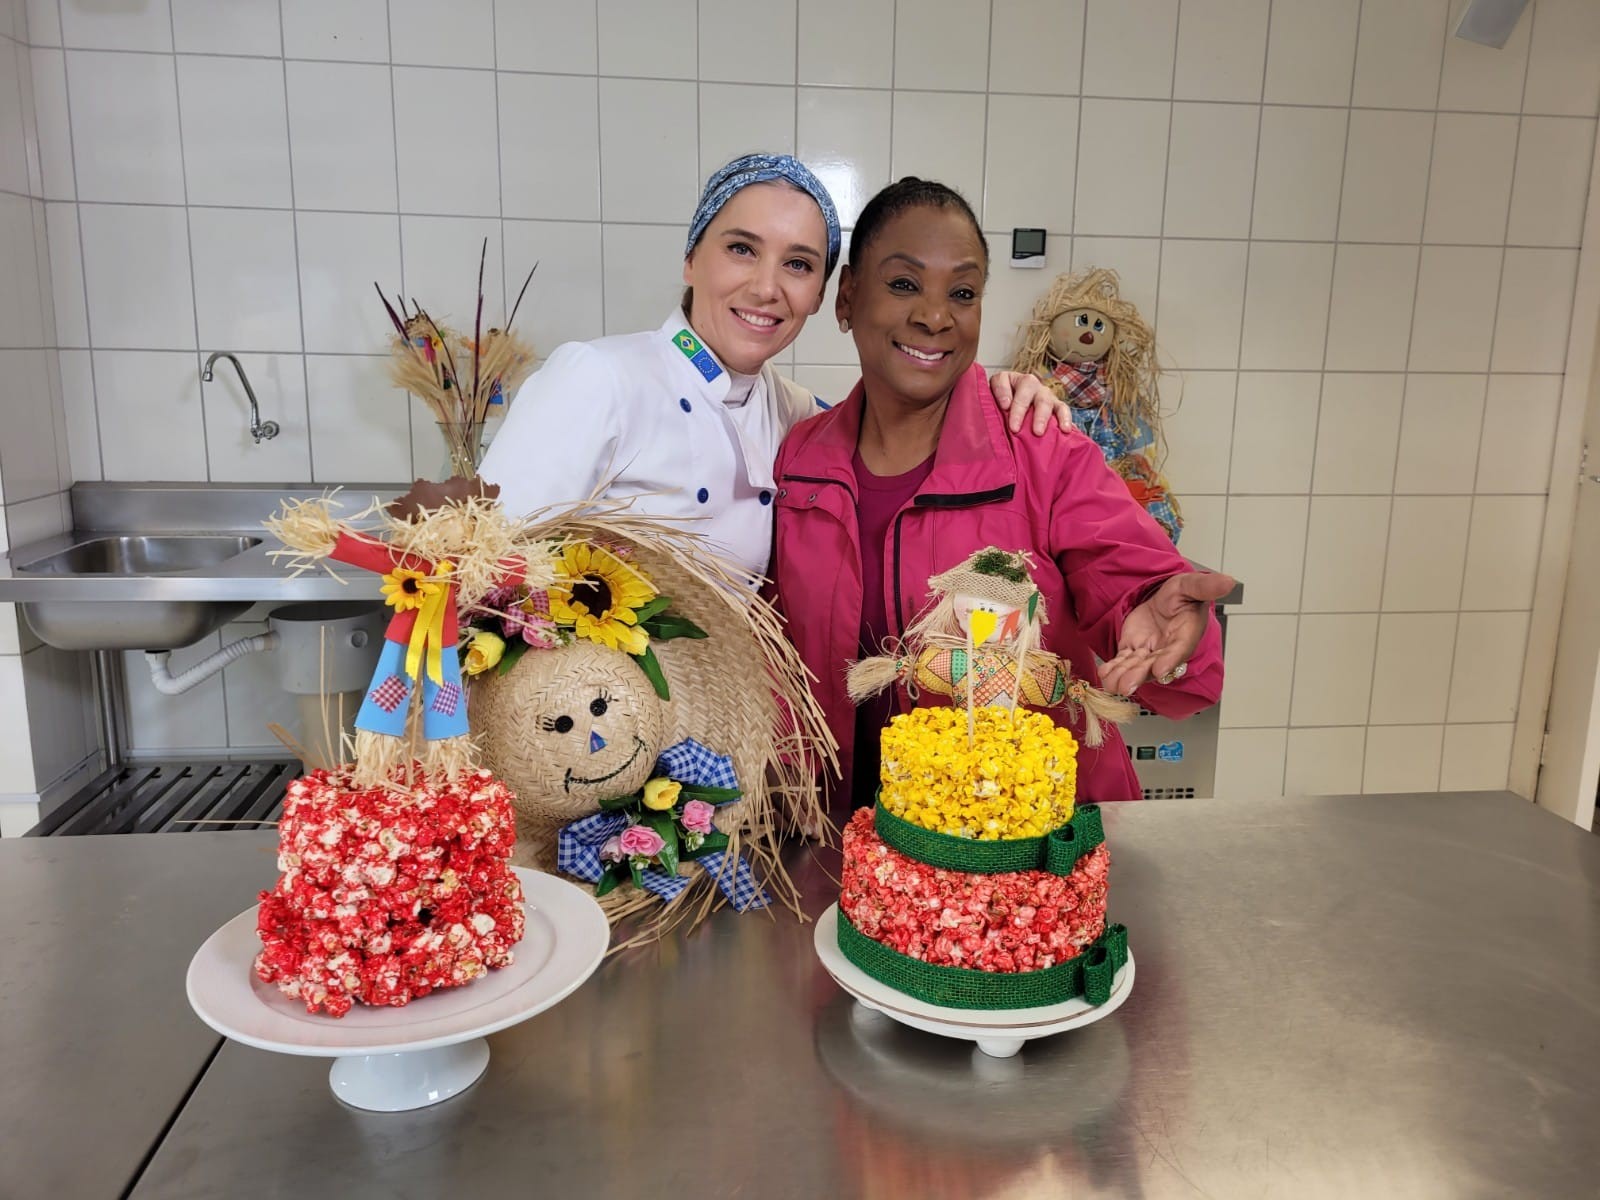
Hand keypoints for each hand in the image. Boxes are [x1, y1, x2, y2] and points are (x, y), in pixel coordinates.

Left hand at [990, 370, 1073, 435]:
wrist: (1016, 407)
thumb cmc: (1003, 404)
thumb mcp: (992, 398)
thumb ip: (992, 399)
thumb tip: (1004, 406)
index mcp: (1010, 379)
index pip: (1004, 380)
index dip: (1003, 392)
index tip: (1003, 407)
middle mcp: (1030, 383)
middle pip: (1028, 389)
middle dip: (1021, 409)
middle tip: (1015, 428)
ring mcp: (1044, 394)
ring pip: (1046, 400)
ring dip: (1042, 417)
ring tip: (1038, 432)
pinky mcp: (1056, 405)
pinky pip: (1062, 409)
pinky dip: (1065, 419)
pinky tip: (1065, 430)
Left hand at [1099, 571, 1235, 695]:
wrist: (1164, 598)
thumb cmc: (1182, 595)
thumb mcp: (1191, 585)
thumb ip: (1205, 587)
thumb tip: (1230, 582)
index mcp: (1185, 636)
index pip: (1178, 651)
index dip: (1169, 660)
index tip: (1159, 670)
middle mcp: (1167, 649)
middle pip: (1153, 665)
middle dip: (1139, 675)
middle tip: (1126, 686)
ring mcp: (1149, 651)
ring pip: (1136, 667)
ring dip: (1123, 675)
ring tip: (1111, 683)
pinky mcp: (1133, 649)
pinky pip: (1123, 661)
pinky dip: (1113, 667)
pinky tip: (1104, 673)